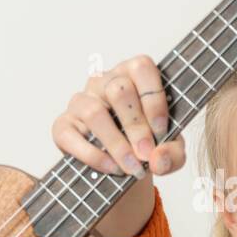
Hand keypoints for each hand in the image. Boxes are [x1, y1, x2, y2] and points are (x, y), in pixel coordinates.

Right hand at [51, 55, 186, 178]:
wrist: (122, 166)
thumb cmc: (146, 146)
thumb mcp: (169, 150)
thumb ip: (173, 154)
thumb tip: (157, 159)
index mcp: (132, 75)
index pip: (141, 67)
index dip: (153, 100)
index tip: (161, 131)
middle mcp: (104, 82)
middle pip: (118, 89)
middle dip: (136, 125)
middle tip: (146, 153)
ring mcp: (80, 102)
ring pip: (94, 112)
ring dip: (116, 144)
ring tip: (132, 167)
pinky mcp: (63, 126)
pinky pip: (72, 136)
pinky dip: (94, 156)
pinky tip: (113, 168)